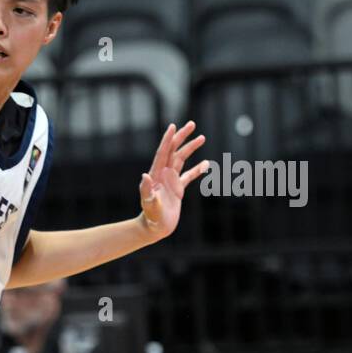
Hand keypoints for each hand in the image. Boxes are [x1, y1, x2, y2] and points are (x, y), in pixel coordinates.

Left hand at [139, 121, 207, 240]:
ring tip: (202, 137)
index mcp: (156, 175)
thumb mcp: (149, 203)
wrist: (154, 228)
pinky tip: (206, 164)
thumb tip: (145, 176)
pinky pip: (189, 176)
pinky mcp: (178, 189)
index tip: (173, 126)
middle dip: (181, 137)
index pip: (163, 153)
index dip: (168, 139)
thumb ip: (147, 190)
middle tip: (191, 124)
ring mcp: (171, 181)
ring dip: (190, 148)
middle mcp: (163, 175)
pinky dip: (197, 169)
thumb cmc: (151, 217)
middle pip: (173, 151)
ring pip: (181, 160)